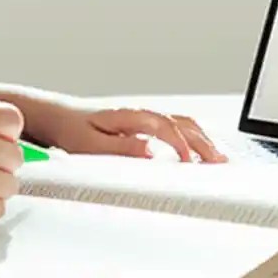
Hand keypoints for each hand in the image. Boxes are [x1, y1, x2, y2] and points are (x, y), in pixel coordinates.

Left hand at [28, 99, 227, 163]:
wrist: (56, 115)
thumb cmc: (71, 129)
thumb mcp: (89, 143)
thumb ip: (120, 147)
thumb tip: (150, 151)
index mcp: (131, 115)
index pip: (167, 127)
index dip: (182, 145)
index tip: (191, 165)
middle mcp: (141, 113)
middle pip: (182, 123)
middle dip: (204, 143)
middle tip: (221, 164)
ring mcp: (142, 117)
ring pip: (182, 123)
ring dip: (202, 139)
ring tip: (219, 158)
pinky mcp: (141, 124)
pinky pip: (175, 126)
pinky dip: (193, 137)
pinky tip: (199, 150)